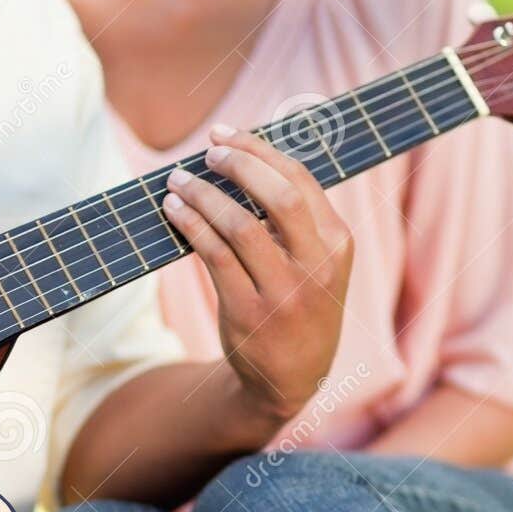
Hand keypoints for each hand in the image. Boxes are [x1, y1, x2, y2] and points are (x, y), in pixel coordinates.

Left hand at [162, 124, 352, 425]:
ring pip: (239, 225)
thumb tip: (247, 155)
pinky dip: (190, 225)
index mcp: (338, 243)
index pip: (299, 179)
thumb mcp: (318, 262)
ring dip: (202, 194)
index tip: (226, 134)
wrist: (291, 377)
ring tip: (177, 181)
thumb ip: (297, 218)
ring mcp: (283, 292)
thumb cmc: (298, 304)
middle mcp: (316, 266)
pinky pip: (213, 256)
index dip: (259, 149)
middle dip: (237, 163)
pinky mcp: (248, 313)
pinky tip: (174, 211)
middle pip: (277, 195)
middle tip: (207, 152)